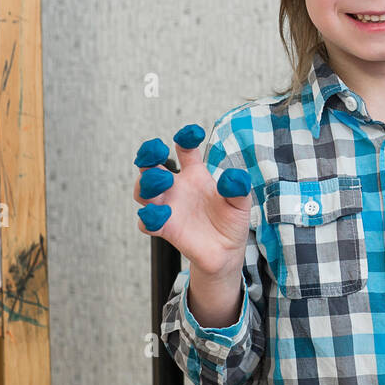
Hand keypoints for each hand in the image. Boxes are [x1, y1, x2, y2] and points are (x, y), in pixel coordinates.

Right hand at [133, 124, 253, 277]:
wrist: (226, 251)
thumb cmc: (230, 221)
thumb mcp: (240, 202)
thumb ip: (237, 188)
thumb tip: (234, 177)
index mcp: (195, 175)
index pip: (185, 151)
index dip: (185, 139)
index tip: (192, 133)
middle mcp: (177, 188)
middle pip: (152, 166)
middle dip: (149, 155)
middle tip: (156, 150)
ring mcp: (168, 207)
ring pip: (143, 191)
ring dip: (146, 183)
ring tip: (162, 181)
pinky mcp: (165, 228)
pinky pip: (147, 222)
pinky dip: (149, 217)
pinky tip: (159, 214)